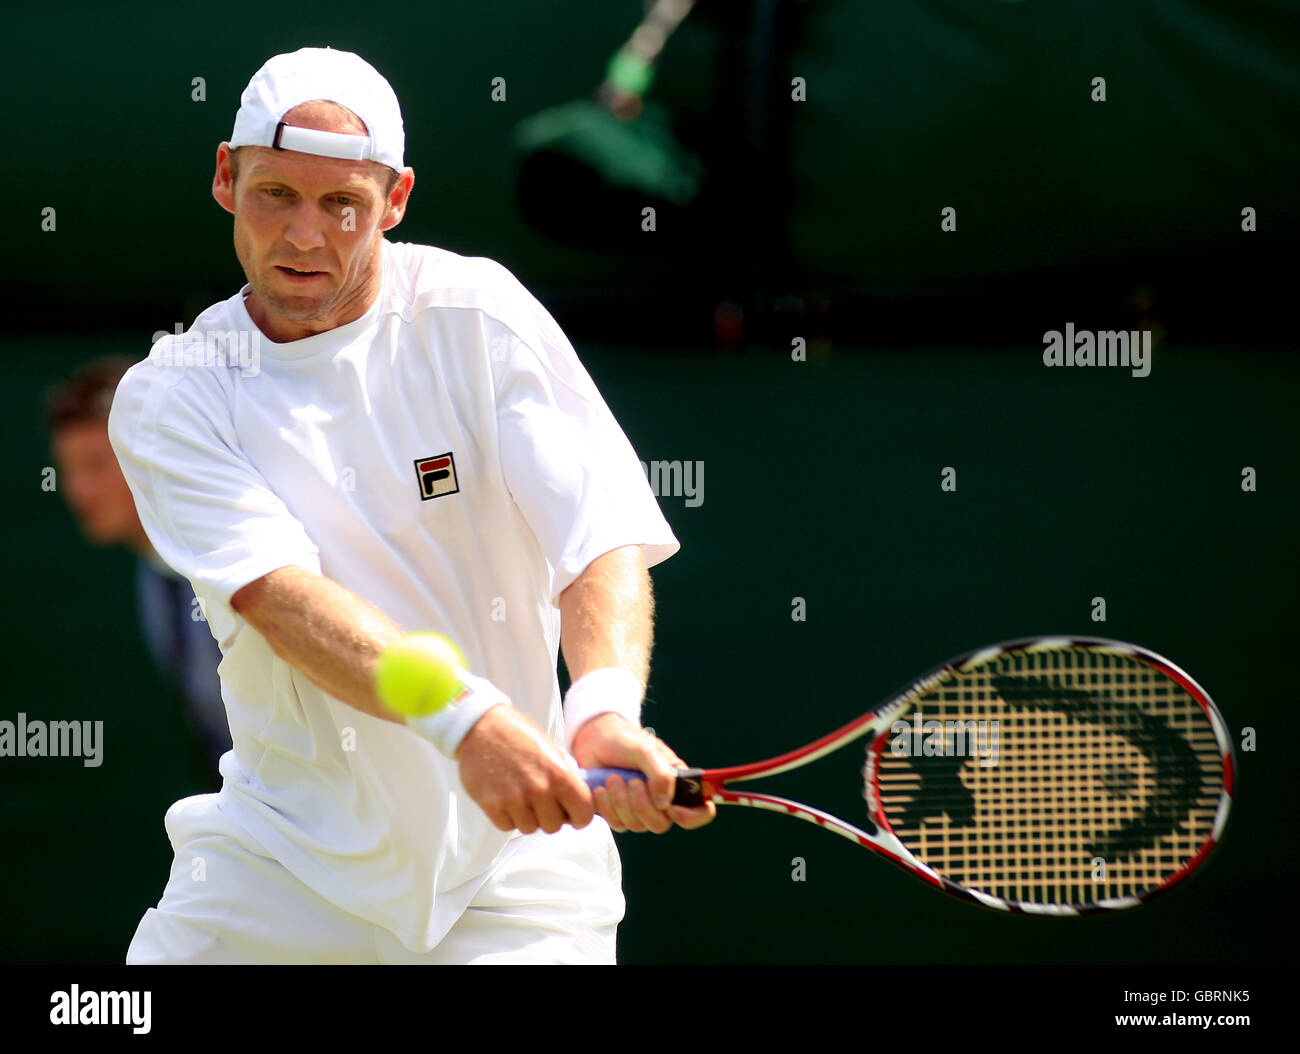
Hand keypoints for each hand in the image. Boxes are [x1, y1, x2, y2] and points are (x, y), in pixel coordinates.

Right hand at [457, 705, 594, 833]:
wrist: (481, 726)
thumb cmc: (518, 734)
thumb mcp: (552, 750)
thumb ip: (566, 777)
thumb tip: (579, 802)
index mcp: (559, 773)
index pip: (583, 815)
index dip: (578, 817)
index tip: (571, 814)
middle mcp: (539, 789)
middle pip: (554, 826)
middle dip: (549, 816)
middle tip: (540, 801)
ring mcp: (514, 799)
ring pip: (530, 828)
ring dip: (527, 817)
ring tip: (520, 795)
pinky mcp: (492, 805)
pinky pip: (507, 826)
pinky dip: (507, 817)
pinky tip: (505, 798)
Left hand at [571, 713, 715, 833]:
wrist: (593, 739)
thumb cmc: (625, 740)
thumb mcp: (646, 750)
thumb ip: (661, 775)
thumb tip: (665, 804)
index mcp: (677, 782)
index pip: (701, 810)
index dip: (693, 816)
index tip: (672, 808)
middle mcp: (662, 799)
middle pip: (662, 824)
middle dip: (643, 806)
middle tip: (633, 781)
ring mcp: (640, 808)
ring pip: (638, 825)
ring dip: (622, 802)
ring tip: (613, 778)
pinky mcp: (619, 813)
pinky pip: (618, 824)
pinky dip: (608, 807)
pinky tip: (602, 789)